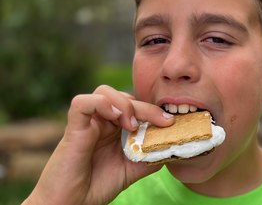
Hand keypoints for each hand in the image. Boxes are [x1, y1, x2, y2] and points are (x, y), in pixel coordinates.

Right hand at [22, 85, 173, 204]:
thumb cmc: (97, 186)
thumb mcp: (131, 169)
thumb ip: (149, 156)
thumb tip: (172, 146)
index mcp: (113, 127)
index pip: (134, 105)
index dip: (152, 109)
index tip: (170, 121)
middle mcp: (100, 121)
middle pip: (123, 96)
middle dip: (146, 107)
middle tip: (163, 120)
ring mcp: (86, 122)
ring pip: (104, 92)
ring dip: (124, 104)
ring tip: (132, 126)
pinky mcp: (73, 128)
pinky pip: (82, 103)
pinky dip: (101, 104)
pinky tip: (115, 118)